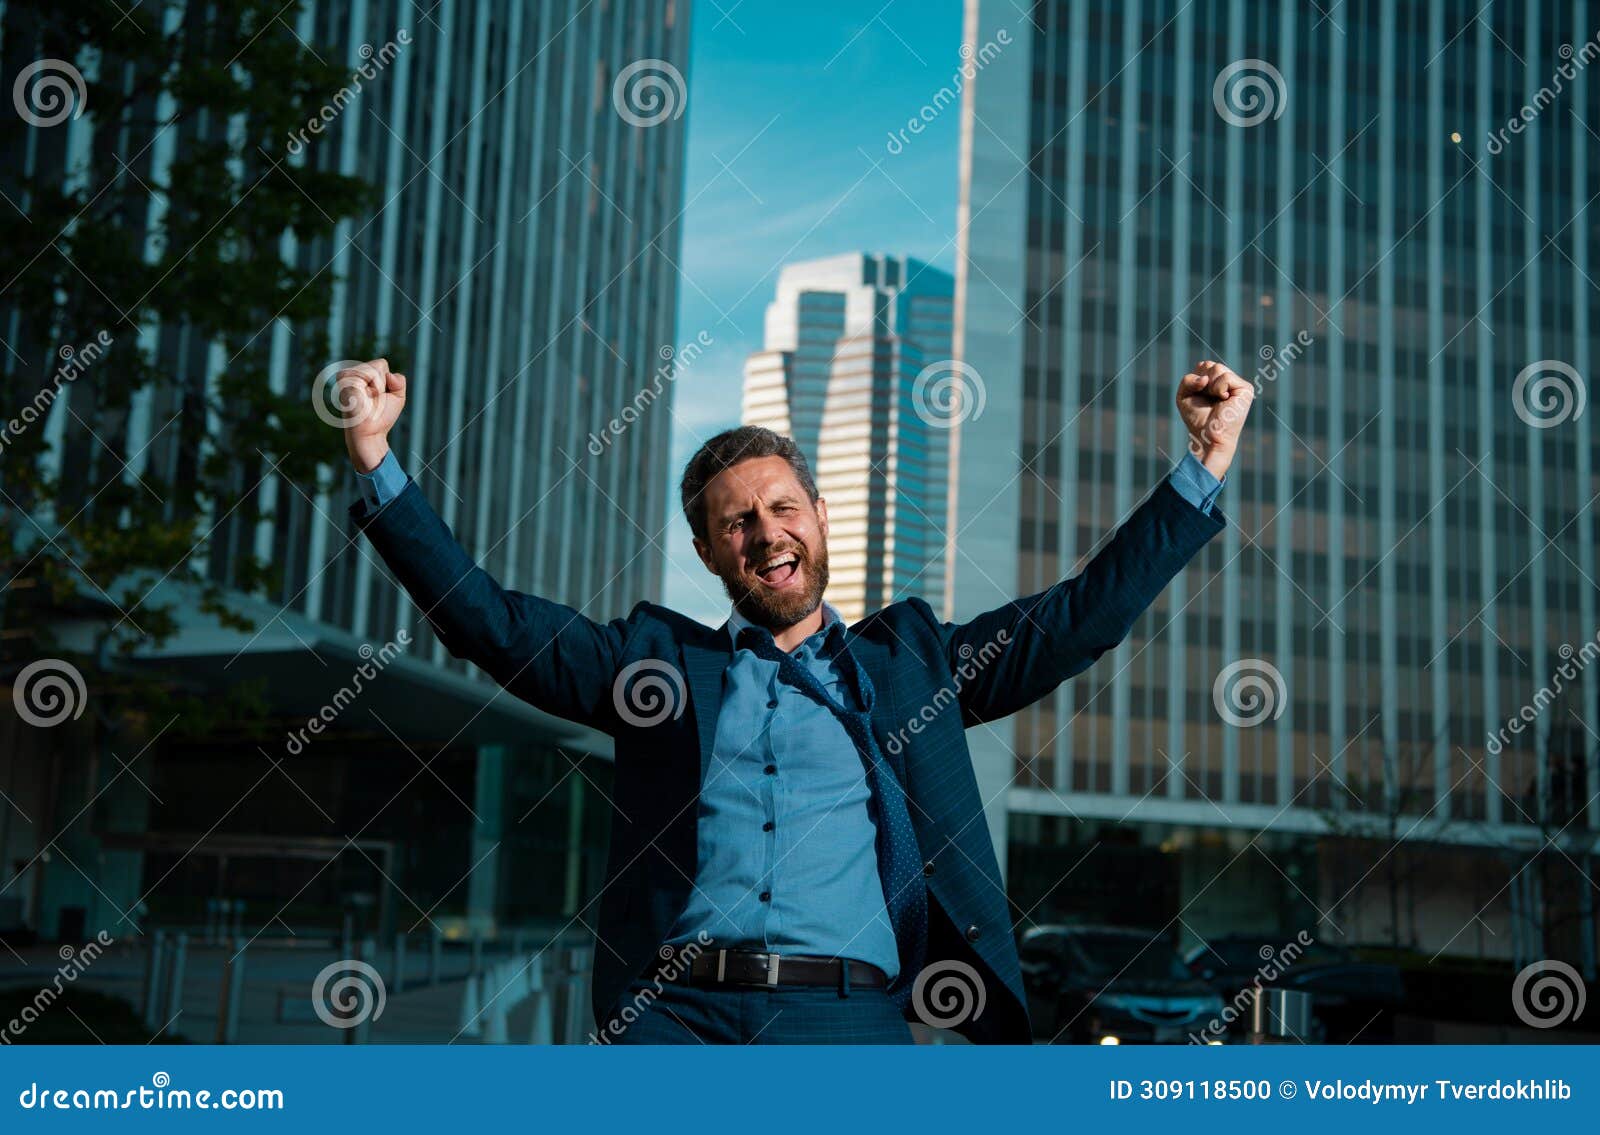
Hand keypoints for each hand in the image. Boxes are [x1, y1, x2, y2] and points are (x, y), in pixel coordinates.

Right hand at [337, 359, 406, 472]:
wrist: (372, 431)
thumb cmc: (381, 416)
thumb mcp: (397, 396)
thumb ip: (399, 381)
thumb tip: (390, 375)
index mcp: (361, 375)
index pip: (382, 365)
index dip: (387, 382)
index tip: (379, 396)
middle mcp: (353, 374)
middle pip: (380, 364)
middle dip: (384, 383)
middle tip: (373, 398)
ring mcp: (348, 376)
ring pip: (376, 367)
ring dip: (379, 385)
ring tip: (369, 398)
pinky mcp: (346, 379)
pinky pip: (370, 372)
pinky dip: (375, 386)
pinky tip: (365, 397)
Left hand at [1176, 360, 1252, 478]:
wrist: (1207, 436)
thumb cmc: (1197, 418)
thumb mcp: (1184, 395)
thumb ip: (1188, 380)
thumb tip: (1205, 378)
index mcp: (1217, 380)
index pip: (1203, 365)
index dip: (1195, 381)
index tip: (1199, 396)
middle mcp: (1229, 380)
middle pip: (1209, 365)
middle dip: (1202, 383)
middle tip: (1208, 400)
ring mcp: (1238, 384)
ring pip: (1217, 368)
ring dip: (1210, 387)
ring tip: (1216, 401)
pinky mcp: (1246, 389)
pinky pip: (1226, 377)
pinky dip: (1219, 389)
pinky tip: (1224, 400)